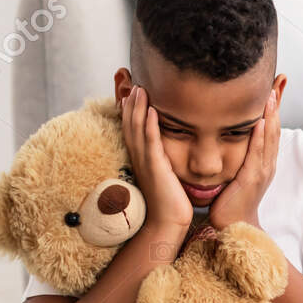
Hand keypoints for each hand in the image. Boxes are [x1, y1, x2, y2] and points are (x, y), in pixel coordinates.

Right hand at [120, 86, 192, 241]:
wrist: (169, 222)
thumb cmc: (171, 201)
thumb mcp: (166, 174)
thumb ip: (165, 160)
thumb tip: (168, 151)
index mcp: (143, 158)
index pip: (133, 128)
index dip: (131, 108)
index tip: (133, 89)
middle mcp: (140, 158)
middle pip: (130, 124)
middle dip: (130, 102)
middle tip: (131, 80)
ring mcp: (146, 162)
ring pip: (137, 130)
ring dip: (137, 108)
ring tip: (139, 88)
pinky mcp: (155, 168)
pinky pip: (150, 143)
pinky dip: (149, 126)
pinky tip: (150, 110)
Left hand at [208, 90, 279, 229]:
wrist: (232, 227)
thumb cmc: (229, 201)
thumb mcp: (234, 173)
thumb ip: (234, 156)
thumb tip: (225, 138)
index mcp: (263, 161)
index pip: (270, 128)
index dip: (273, 107)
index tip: (274, 85)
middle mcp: (267, 163)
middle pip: (274, 128)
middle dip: (276, 104)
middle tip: (278, 80)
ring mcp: (262, 171)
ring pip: (269, 137)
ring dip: (271, 115)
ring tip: (271, 93)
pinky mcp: (252, 179)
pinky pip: (257, 153)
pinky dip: (260, 136)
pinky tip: (260, 121)